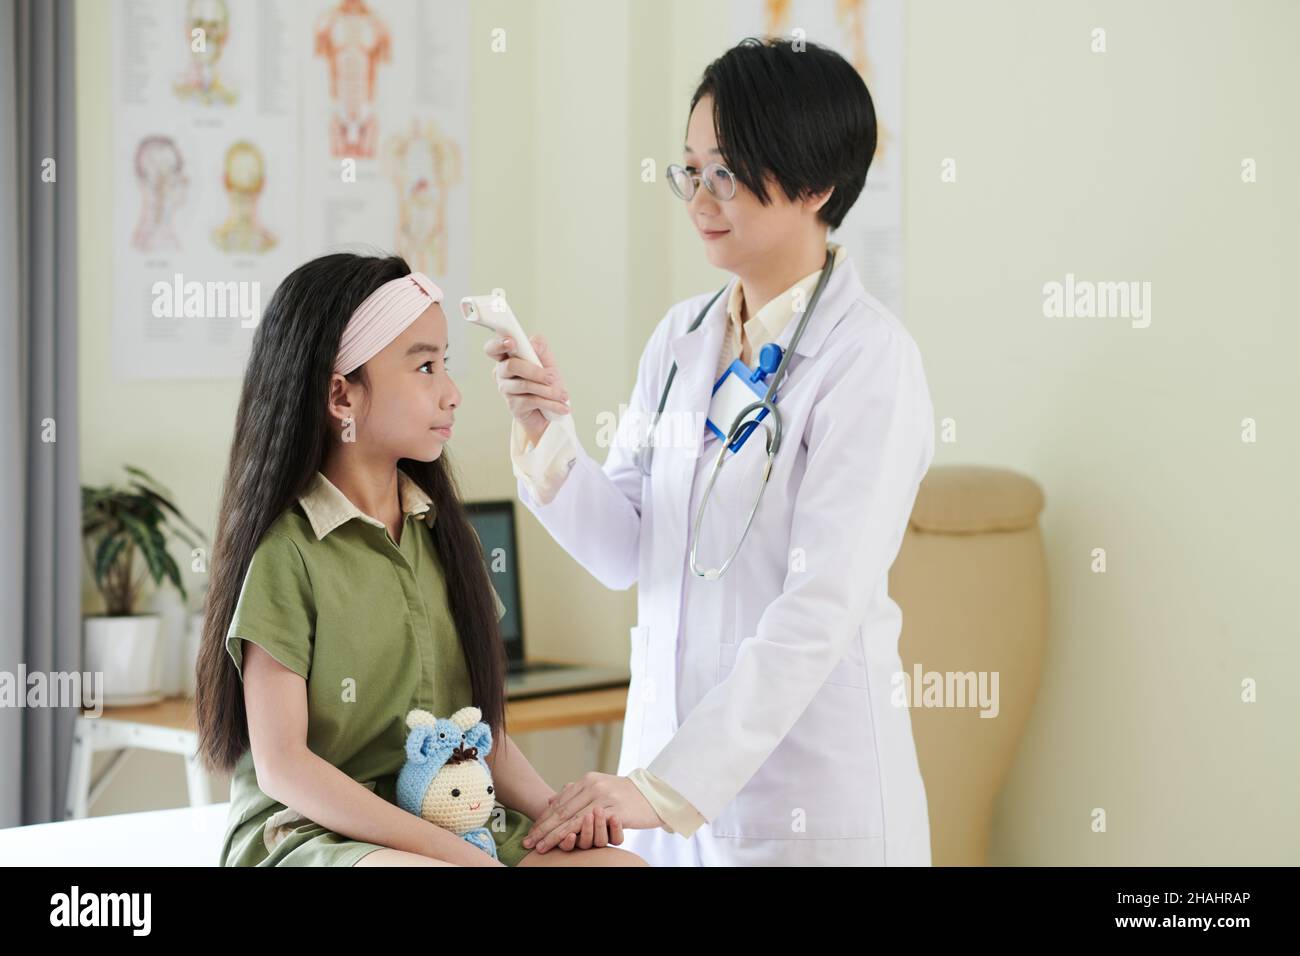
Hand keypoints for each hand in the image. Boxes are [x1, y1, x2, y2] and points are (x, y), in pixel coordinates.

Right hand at [484, 333, 569, 444]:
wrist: (550, 412)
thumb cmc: (546, 383)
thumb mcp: (547, 362)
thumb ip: (540, 348)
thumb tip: (533, 345)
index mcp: (508, 358)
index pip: (493, 348)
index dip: (499, 344)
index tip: (511, 343)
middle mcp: (502, 373)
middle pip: (511, 365)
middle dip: (535, 371)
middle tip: (553, 377)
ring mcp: (506, 390)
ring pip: (525, 385)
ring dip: (549, 390)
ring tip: (563, 395)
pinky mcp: (513, 406)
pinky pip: (532, 401)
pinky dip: (551, 404)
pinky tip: (562, 407)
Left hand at [522, 773, 660, 854]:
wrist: (654, 794)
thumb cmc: (625, 794)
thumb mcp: (599, 788)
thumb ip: (576, 792)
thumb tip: (552, 799)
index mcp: (587, 780)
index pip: (560, 801)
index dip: (544, 818)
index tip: (531, 832)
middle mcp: (593, 786)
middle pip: (562, 810)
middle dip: (543, 828)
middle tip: (528, 842)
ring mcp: (604, 797)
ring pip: (572, 818)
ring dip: (554, 835)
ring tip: (541, 847)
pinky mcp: (615, 809)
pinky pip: (589, 824)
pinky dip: (573, 834)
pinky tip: (564, 843)